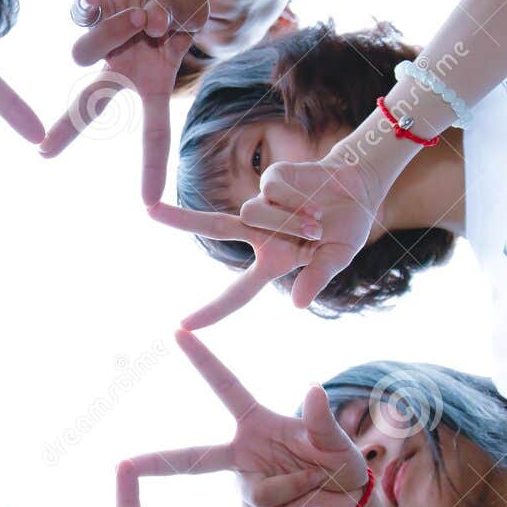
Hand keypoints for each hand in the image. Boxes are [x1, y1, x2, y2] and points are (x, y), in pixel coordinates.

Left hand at [42, 0, 205, 203]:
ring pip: (87, 48)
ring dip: (120, 30)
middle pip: (89, 103)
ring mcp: (101, 38)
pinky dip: (109, 2)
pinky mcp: (87, 6)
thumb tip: (150, 22)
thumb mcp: (194, 9)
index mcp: (149, 81)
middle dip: (68, 127)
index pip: (153, 132)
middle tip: (43, 153)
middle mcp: (119, 65)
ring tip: (146, 14)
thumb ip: (179, 18)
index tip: (147, 202)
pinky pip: (86, 11)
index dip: (151, 166)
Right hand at [124, 330, 367, 506]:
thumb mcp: (337, 439)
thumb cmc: (340, 462)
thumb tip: (314, 388)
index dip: (202, 359)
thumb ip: (322, 418)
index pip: (225, 386)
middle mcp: (242, 453)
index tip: (179, 331)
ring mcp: (246, 486)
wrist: (349, 504)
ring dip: (298, 489)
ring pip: (260, 492)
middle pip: (193, 458)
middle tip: (125, 465)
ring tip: (320, 485)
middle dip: (156, 463)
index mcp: (256, 423)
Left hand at [148, 138, 384, 324]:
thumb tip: (297, 305)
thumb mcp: (336, 259)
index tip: (182, 326)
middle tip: (148, 210)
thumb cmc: (344, 230)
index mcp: (271, 262)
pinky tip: (313, 196)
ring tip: (317, 221)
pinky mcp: (270, 180)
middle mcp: (260, 234)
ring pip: (253, 214)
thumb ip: (317, 278)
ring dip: (289, 221)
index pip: (237, 293)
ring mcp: (263, 205)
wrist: (358, 189)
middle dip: (180, 219)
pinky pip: (272, 191)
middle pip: (212, 227)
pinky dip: (296, 197)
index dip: (212, 311)